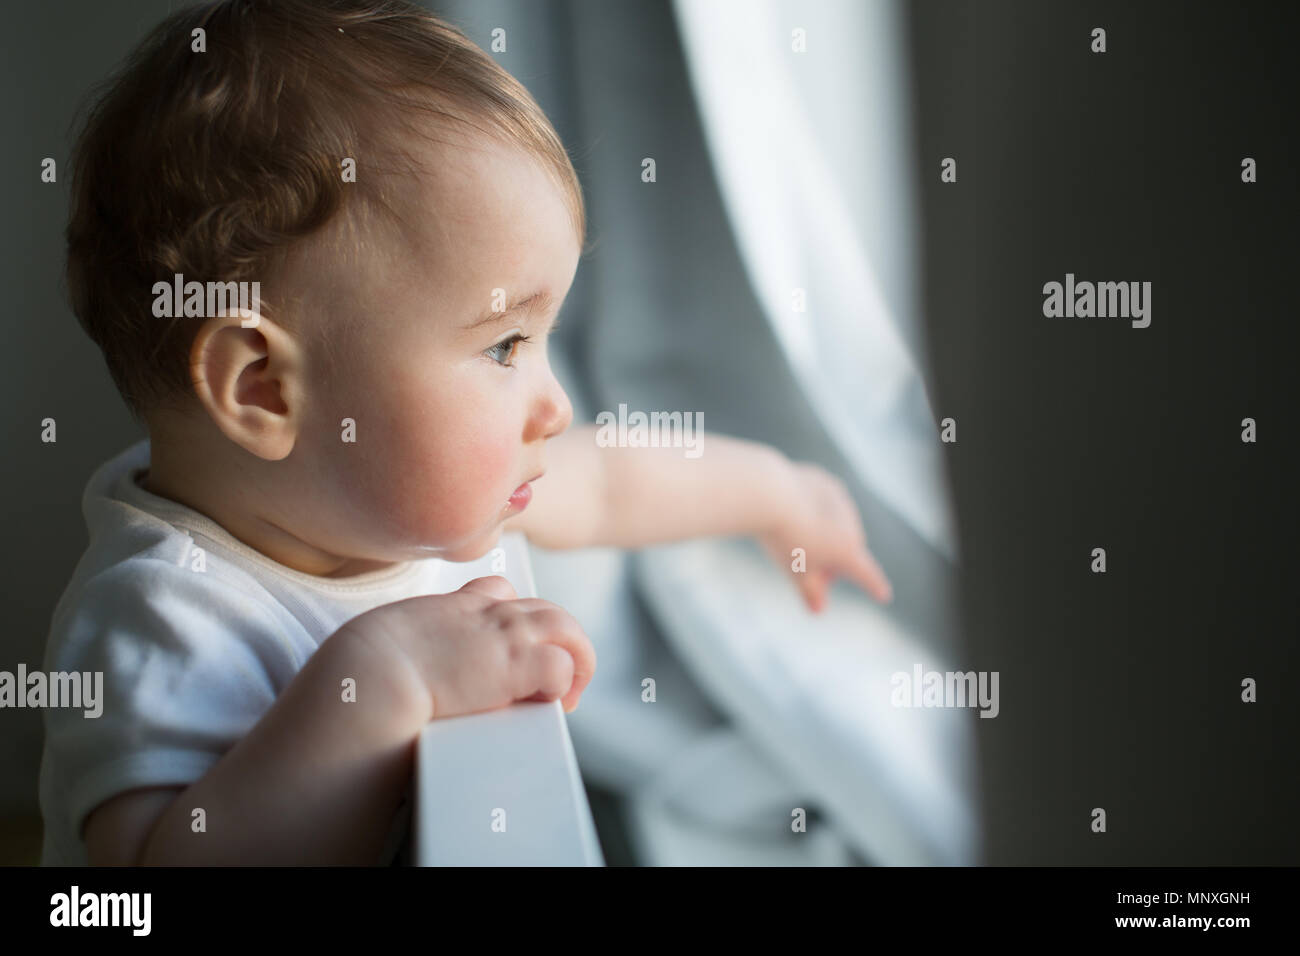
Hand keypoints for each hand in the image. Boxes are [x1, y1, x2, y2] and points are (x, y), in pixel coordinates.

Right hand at [343, 576, 595, 719]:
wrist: (367, 676)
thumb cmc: (360, 670)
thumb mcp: (378, 640)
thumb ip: (397, 648)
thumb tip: (380, 674)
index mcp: (452, 607)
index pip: (499, 592)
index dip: (514, 618)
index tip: (513, 647)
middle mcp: (485, 613)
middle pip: (543, 609)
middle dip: (559, 639)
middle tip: (557, 678)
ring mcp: (504, 636)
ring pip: (565, 628)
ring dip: (576, 658)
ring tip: (571, 692)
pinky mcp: (515, 666)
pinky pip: (561, 667)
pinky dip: (566, 683)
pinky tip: (554, 704)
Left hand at [757, 461, 892, 612]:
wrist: (768, 492)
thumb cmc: (783, 539)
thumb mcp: (795, 572)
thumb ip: (809, 592)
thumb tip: (818, 610)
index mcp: (848, 550)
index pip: (866, 574)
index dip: (874, 586)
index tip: (884, 595)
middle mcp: (851, 523)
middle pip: (847, 550)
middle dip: (833, 562)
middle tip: (811, 572)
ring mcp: (839, 499)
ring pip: (838, 523)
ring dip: (826, 535)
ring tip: (796, 539)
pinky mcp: (824, 481)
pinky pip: (824, 502)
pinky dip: (815, 511)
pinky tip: (793, 512)